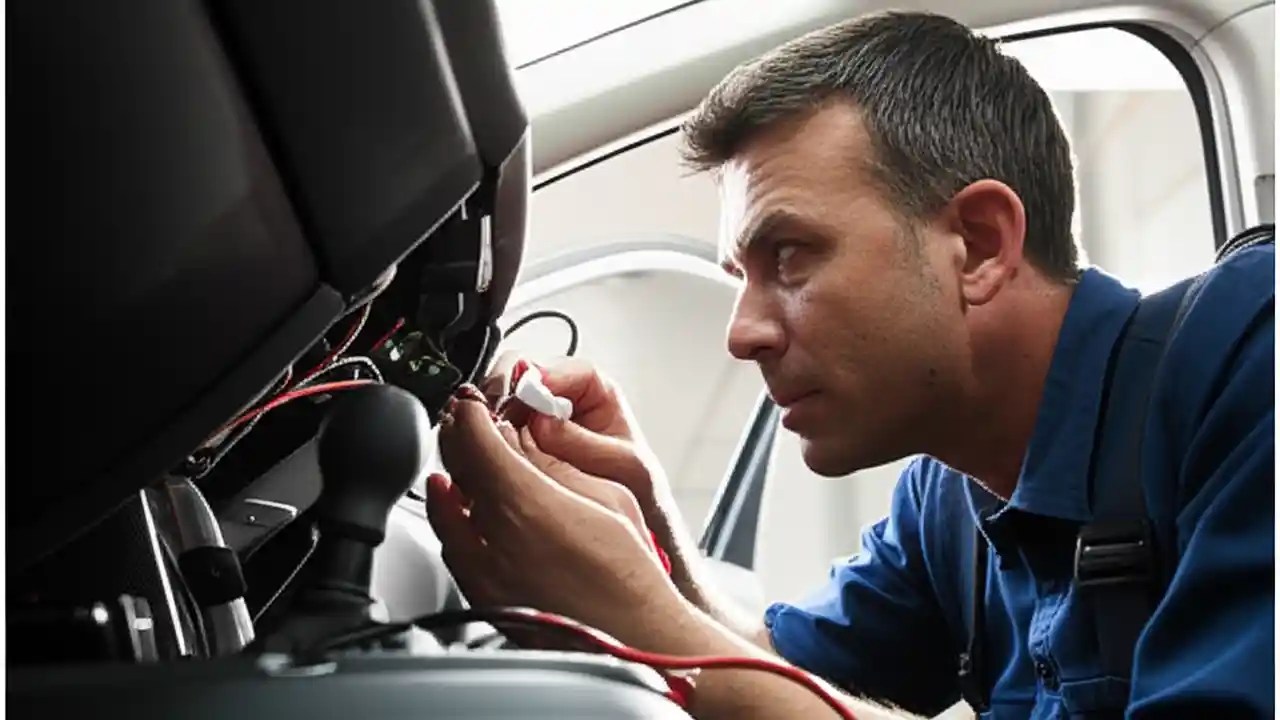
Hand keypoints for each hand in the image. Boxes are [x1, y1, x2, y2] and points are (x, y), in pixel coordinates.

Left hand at [427, 392, 690, 648]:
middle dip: (459, 440)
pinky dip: (454, 523)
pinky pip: (454, 551)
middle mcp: (493, 541)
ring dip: (452, 481)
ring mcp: (483, 576)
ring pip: (445, 514)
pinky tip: (464, 513)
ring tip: (462, 464)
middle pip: (454, 471)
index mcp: (526, 505)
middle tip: (467, 424)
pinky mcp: (483, 601)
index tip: (472, 404)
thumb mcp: (605, 495)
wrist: (635, 638)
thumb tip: (520, 438)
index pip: (475, 440)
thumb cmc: (632, 576)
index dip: (470, 414)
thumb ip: (553, 462)